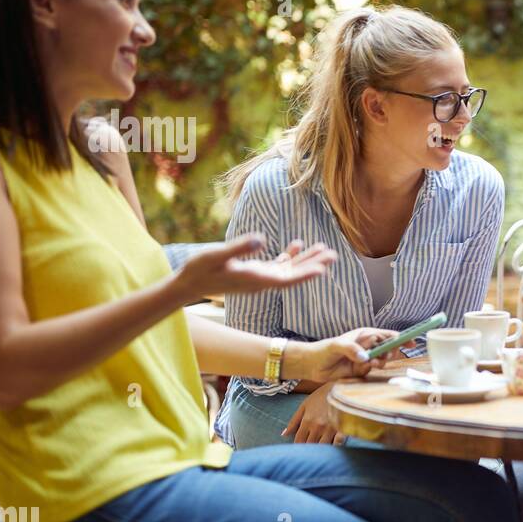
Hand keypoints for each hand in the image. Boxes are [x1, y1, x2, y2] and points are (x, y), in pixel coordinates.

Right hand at [174, 236, 335, 301]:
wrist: (188, 284)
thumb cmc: (200, 269)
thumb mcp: (216, 255)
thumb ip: (239, 247)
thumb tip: (261, 238)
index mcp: (254, 280)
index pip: (285, 279)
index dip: (304, 274)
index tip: (322, 269)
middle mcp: (260, 281)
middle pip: (293, 275)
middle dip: (314, 265)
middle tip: (334, 255)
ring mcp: (258, 277)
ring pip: (288, 269)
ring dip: (306, 259)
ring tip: (325, 249)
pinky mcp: (254, 272)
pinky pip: (277, 265)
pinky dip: (289, 255)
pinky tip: (297, 244)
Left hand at [281, 382, 343, 444]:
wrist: (340, 387)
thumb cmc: (321, 396)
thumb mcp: (305, 406)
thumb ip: (294, 421)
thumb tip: (284, 434)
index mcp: (307, 421)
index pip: (299, 440)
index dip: (298, 446)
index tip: (299, 448)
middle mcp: (318, 426)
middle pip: (310, 445)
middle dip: (308, 448)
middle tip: (308, 450)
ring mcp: (331, 428)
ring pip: (322, 446)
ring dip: (319, 448)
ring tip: (319, 449)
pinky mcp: (342, 428)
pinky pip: (337, 444)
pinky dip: (334, 446)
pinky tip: (332, 445)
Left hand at [285, 328, 415, 382]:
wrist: (311, 365)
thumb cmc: (323, 350)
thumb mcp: (337, 345)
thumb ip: (352, 349)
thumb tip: (367, 358)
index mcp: (365, 335)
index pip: (388, 335)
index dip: (401, 338)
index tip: (412, 342)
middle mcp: (368, 346)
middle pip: (389, 348)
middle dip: (390, 352)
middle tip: (383, 357)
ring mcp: (365, 358)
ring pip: (382, 360)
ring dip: (380, 362)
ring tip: (371, 363)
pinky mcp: (361, 370)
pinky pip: (372, 370)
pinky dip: (371, 370)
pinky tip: (363, 368)